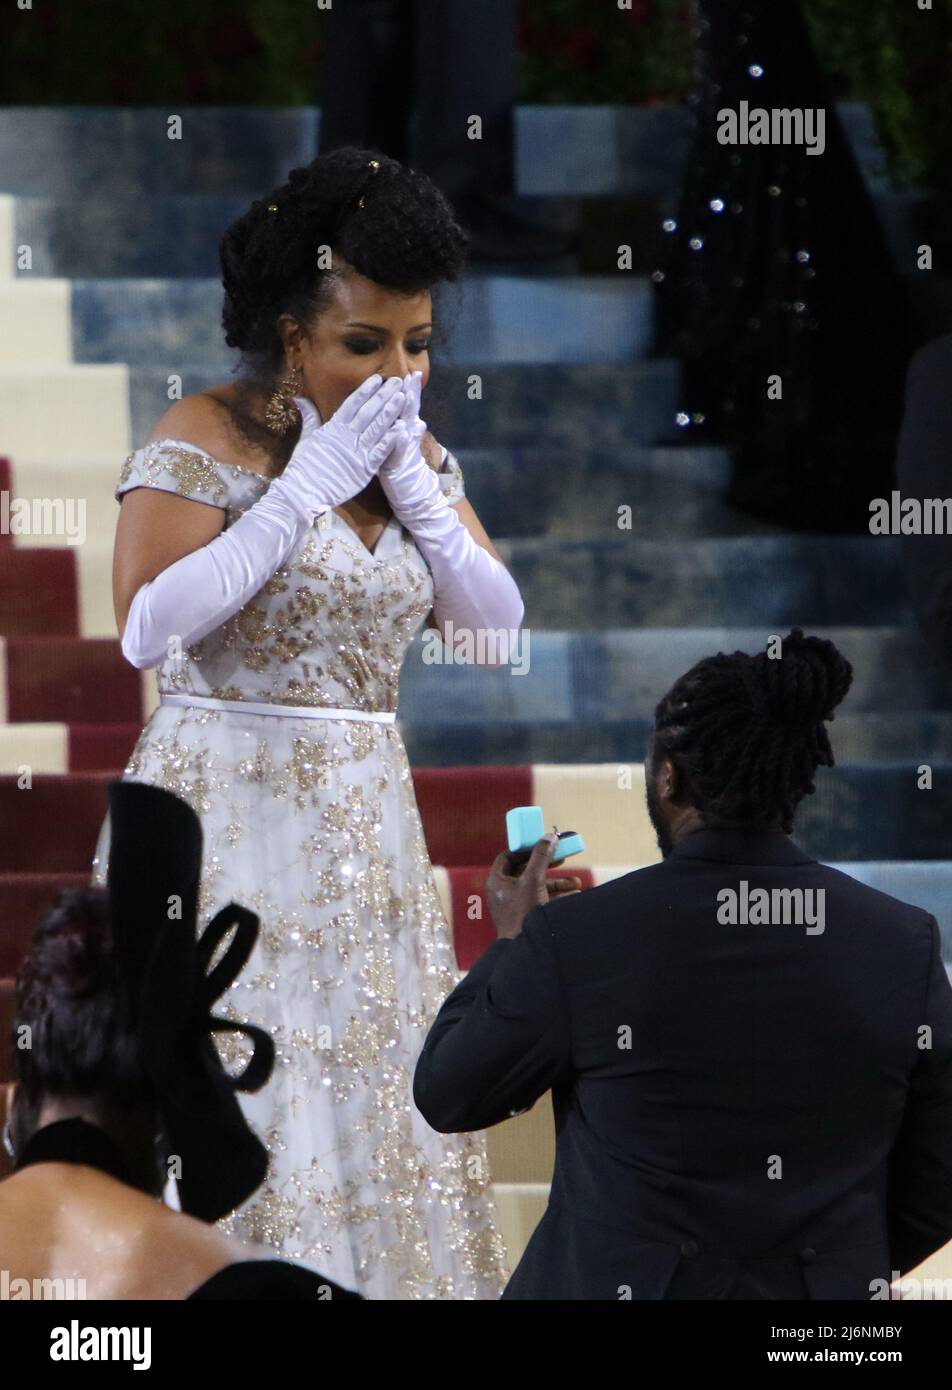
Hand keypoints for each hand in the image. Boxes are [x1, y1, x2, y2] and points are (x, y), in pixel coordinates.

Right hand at [286, 373, 406, 509]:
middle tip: (397, 381)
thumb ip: (309, 417)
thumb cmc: (303, 467)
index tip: (377, 379)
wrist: (303, 492)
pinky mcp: (365, 469)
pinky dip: (392, 439)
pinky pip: (381, 451)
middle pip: (369, 412)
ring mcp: (357, 452)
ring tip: (403, 397)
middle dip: (383, 395)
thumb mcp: (306, 438)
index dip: (366, 390)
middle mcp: (346, 436)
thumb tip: (299, 398)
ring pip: (377, 428)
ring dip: (391, 412)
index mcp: (332, 427)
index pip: (352, 404)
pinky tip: (402, 428)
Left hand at [379, 370, 426, 481]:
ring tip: (407, 396)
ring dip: (407, 412)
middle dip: (411, 393)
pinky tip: (402, 431)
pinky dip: (400, 441)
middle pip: (409, 411)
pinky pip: (398, 450)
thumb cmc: (399, 463)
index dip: (407, 389)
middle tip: (413, 376)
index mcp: (402, 427)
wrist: (409, 489)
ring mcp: (404, 448)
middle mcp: (406, 434)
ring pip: (406, 427)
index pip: (405, 404)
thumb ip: (401, 424)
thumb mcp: (399, 441)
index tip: (411, 373)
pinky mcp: (398, 462)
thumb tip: (408, 407)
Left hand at [486, 834, 581, 939]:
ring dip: (557, 883)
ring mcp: (513, 905)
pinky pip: (541, 901)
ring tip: (576, 883)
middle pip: (526, 871)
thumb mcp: (534, 880)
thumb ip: (541, 856)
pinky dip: (556, 897)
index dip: (526, 849)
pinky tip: (573, 895)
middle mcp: (503, 892)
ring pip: (537, 887)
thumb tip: (549, 836)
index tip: (542, 844)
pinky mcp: (525, 917)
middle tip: (563, 858)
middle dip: (548, 865)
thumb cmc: (523, 912)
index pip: (508, 857)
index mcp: (497, 881)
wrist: (524, 949)